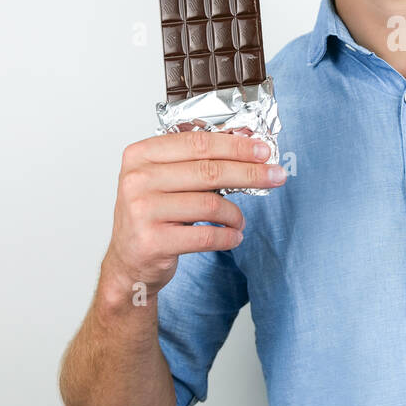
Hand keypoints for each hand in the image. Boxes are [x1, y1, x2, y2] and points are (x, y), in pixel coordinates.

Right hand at [102, 130, 286, 300]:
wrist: (129, 262)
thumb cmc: (152, 215)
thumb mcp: (165, 180)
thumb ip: (197, 162)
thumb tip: (250, 149)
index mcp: (141, 155)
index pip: (198, 143)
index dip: (236, 145)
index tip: (264, 150)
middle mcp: (137, 179)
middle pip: (208, 170)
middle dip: (249, 173)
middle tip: (276, 175)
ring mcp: (142, 211)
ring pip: (210, 203)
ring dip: (236, 213)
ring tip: (240, 220)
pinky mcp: (152, 241)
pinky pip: (206, 235)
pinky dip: (228, 236)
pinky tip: (233, 236)